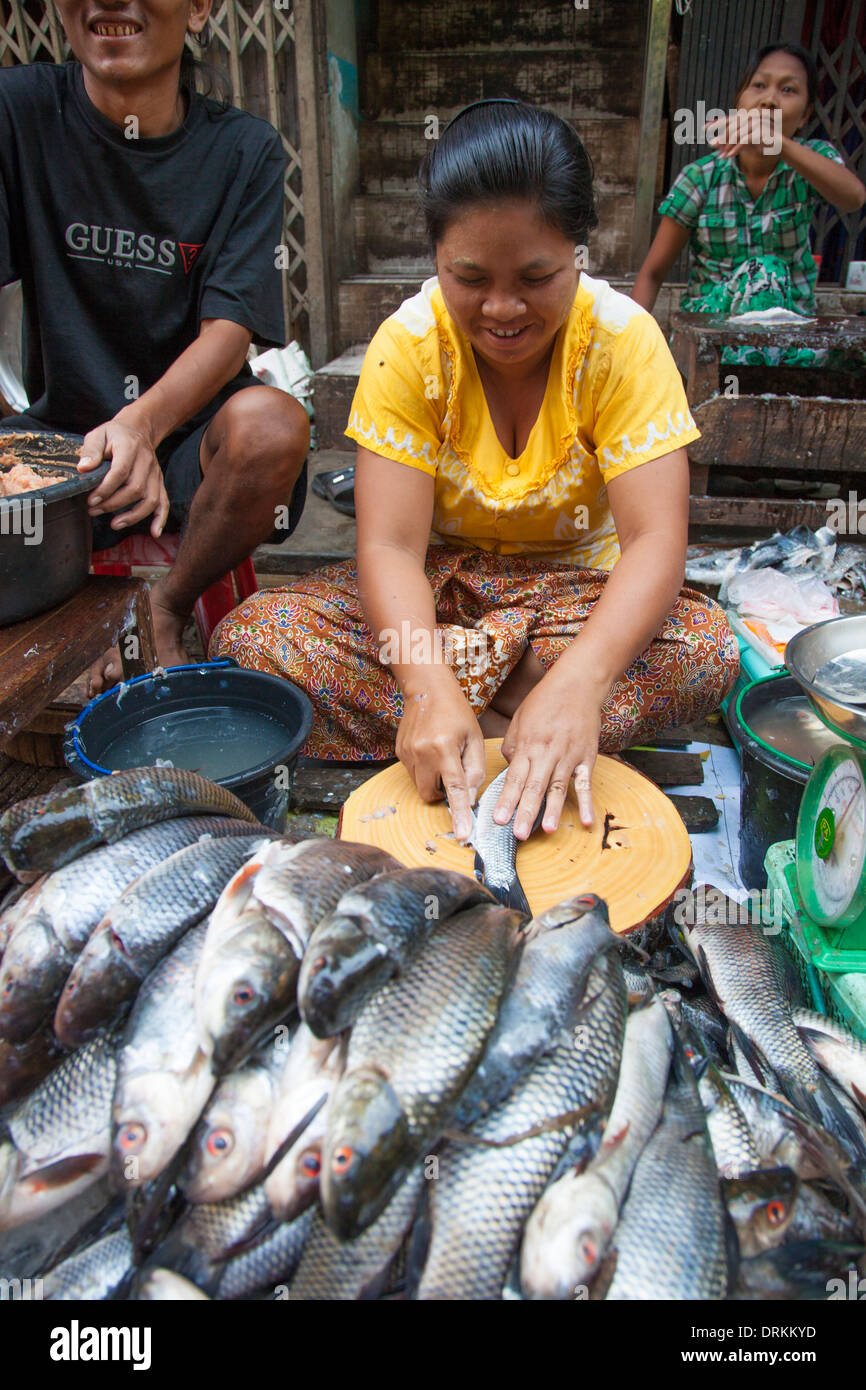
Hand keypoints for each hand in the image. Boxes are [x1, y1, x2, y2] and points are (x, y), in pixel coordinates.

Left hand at [78, 417, 169, 537]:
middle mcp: (146, 461)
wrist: (138, 430)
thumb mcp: (98, 435)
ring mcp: (155, 474)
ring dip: (133, 515)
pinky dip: (160, 519)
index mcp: (130, 447)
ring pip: (150, 499)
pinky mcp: (159, 483)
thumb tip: (83, 468)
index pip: (120, 472)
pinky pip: (164, 502)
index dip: (106, 489)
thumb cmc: (114, 435)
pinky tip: (154, 532)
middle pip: (135, 489)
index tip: (91, 500)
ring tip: (114, 524)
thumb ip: (91, 450)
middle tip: (94, 511)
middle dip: (113, 504)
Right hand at [395, 668, 486, 842]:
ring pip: (420, 786)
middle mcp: (421, 752)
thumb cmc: (456, 713)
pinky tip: (431, 750)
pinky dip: (425, 770)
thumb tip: (470, 797)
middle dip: (442, 793)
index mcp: (444, 748)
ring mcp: (407, 753)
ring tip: (442, 756)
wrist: (426, 690)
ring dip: (433, 780)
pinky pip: (413, 774)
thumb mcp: (474, 738)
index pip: (454, 789)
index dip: (459, 814)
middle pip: (430, 794)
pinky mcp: (399, 753)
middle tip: (452, 775)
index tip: (463, 834)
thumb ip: (474, 769)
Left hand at [494, 665, 602, 838]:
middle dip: (525, 812)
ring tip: (546, 830)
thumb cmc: (545, 700)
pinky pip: (586, 783)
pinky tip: (586, 821)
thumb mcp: (520, 719)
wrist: (578, 683)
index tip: (498, 819)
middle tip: (517, 834)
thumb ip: (512, 745)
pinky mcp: (587, 757)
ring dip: (552, 810)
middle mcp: (547, 753)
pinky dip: (587, 802)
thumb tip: (509, 768)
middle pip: (534, 787)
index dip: (506, 800)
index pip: (514, 778)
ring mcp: (568, 756)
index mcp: (527, 745)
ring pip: (558, 787)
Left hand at [705, 108, 779, 158]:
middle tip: (711, 146)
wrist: (777, 146)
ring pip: (737, 134)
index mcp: (745, 117)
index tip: (704, 128)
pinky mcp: (761, 131)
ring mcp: (756, 122)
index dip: (716, 123)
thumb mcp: (741, 143)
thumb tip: (711, 143)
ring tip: (722, 156)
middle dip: (720, 138)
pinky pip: (744, 140)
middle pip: (731, 127)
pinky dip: (735, 149)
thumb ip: (728, 142)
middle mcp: (750, 117)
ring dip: (727, 147)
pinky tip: (729, 156)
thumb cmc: (758, 143)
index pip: (728, 119)